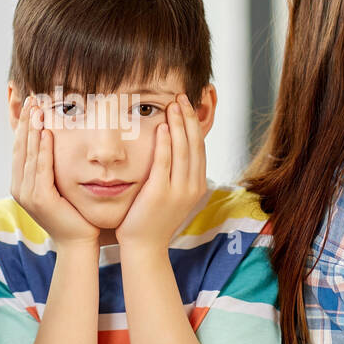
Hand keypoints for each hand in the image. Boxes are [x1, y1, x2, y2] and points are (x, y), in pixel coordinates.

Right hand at [11, 96, 98, 247]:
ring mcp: (26, 194)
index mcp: (21, 182)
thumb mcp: (59, 184)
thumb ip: (51, 165)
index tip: (31, 102)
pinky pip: (39, 169)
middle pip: (20, 146)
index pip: (20, 146)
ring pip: (28, 154)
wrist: (79, 241)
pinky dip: (42, 150)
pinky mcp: (39, 199)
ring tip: (38, 108)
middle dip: (26, 121)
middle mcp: (19, 187)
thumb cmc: (73, 212)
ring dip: (32, 130)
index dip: (24, 124)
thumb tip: (53, 138)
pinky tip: (46, 133)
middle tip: (32, 97)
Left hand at [115, 93, 207, 248]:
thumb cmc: (153, 219)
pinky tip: (163, 126)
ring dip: (179, 124)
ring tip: (173, 104)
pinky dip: (165, 143)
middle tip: (182, 97)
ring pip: (182, 150)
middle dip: (189, 118)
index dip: (194, 125)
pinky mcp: (160, 193)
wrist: (144, 247)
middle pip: (194, 145)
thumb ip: (176, 174)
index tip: (188, 106)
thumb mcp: (172, 194)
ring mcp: (178, 191)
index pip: (199, 148)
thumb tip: (174, 149)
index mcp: (197, 185)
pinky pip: (164, 163)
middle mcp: (192, 186)